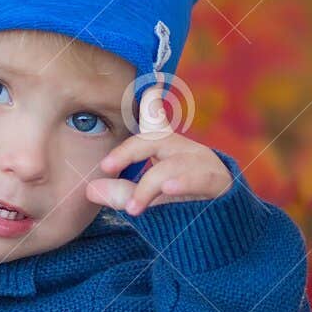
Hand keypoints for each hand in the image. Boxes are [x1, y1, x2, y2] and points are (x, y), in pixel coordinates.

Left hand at [88, 85, 231, 214]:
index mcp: (166, 150)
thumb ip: (121, 193)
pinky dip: (184, 183)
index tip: (147, 82)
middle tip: (106, 167)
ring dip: (149, 186)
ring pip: (172, 166)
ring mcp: (203, 164)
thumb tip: (90, 189)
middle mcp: (185, 150)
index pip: (155, 121)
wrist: (221, 229)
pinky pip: (200, 179)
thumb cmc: (181, 209)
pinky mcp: (218, 184)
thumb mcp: (146, 200)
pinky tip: (169, 188)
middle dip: (129, 151)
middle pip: (156, 139)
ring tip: (133, 208)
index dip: (149, 101)